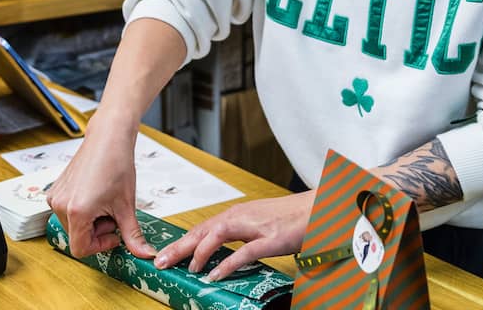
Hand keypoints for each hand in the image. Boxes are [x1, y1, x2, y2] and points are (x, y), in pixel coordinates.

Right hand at [46, 115, 155, 258]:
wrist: (108, 138)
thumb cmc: (116, 165)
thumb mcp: (127, 206)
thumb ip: (133, 236)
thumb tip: (144, 254)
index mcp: (76, 212)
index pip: (81, 249)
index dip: (100, 246)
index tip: (114, 232)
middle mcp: (60, 205)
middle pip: (77, 237)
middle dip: (97, 231)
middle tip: (112, 212)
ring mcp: (55, 197)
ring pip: (73, 226)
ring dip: (90, 221)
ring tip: (104, 201)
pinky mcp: (55, 190)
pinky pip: (67, 212)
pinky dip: (82, 210)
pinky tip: (95, 194)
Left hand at [152, 190, 314, 281]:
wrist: (320, 208)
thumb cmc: (293, 218)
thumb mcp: (261, 225)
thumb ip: (242, 236)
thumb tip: (224, 254)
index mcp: (238, 214)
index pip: (203, 227)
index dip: (182, 240)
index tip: (166, 252)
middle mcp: (242, 216)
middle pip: (203, 230)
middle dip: (179, 246)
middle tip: (161, 261)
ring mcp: (256, 227)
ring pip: (217, 236)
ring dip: (197, 251)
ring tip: (184, 267)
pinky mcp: (271, 239)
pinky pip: (244, 252)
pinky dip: (227, 263)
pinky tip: (215, 273)